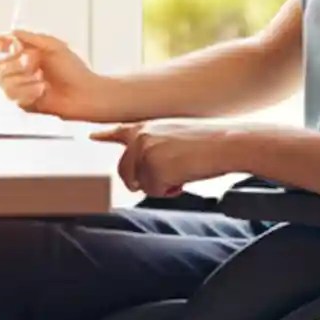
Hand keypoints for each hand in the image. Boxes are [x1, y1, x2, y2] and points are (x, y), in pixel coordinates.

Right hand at [0, 29, 114, 121]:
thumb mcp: (54, 46)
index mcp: (30, 53)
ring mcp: (24, 87)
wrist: (83, 95)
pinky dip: (29, 93)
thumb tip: (12, 32)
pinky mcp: (26, 103)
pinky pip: (14, 97)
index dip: (1, 45)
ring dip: (24, 81)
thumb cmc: (74, 71)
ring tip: (42, 82)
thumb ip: (31, 38)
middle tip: (32, 65)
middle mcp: (24, 70)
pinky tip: (42, 92)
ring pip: (4, 83)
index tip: (3, 46)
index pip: (5, 47)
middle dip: (15, 64)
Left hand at [89, 122, 238, 196]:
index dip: (104, 136)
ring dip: (161, 184)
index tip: (93, 136)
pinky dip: (171, 190)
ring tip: (182, 170)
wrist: (227, 142)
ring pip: (141, 185)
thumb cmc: (208, 141)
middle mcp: (138, 137)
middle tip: (171, 175)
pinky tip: (185, 176)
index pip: (117, 132)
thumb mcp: (172, 134)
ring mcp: (144, 153)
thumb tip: (140, 167)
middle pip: (125, 172)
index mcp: (144, 126)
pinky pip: (155, 192)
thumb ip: (152, 144)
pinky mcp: (153, 169)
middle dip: (144, 180)